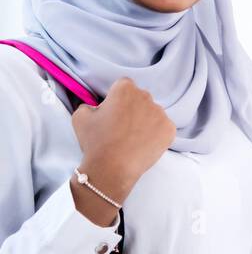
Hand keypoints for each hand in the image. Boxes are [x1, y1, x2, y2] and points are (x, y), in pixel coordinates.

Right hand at [69, 78, 175, 222]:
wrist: (112, 168)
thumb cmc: (95, 141)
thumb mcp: (80, 116)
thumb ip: (90, 104)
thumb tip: (100, 108)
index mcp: (125, 89)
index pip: (124, 85)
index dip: (117, 98)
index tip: (112, 111)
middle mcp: (146, 97)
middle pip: (140, 98)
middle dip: (132, 108)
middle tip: (122, 126)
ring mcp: (161, 114)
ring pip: (153, 113)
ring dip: (145, 120)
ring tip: (132, 138)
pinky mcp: (170, 129)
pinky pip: (163, 127)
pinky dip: (156, 134)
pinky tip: (143, 144)